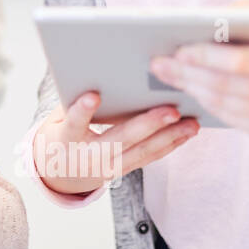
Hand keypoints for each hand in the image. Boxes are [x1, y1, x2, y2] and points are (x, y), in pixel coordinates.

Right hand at [34, 91, 199, 194]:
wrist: (60, 173)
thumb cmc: (60, 134)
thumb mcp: (56, 119)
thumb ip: (71, 101)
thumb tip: (93, 74)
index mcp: (66, 139)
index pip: (73, 123)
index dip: (82, 111)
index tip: (93, 96)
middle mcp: (89, 156)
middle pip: (120, 139)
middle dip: (148, 125)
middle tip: (172, 110)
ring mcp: (108, 167)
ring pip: (142, 151)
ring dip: (170, 137)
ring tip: (191, 123)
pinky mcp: (123, 171)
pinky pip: (149, 157)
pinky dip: (170, 145)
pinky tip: (186, 133)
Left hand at [148, 1, 248, 140]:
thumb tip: (212, 18)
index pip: (240, 62)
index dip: (206, 57)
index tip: (179, 50)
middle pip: (224, 85)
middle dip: (187, 74)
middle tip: (158, 64)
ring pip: (222, 103)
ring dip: (190, 88)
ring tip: (166, 74)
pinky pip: (227, 117)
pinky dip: (203, 102)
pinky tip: (187, 88)